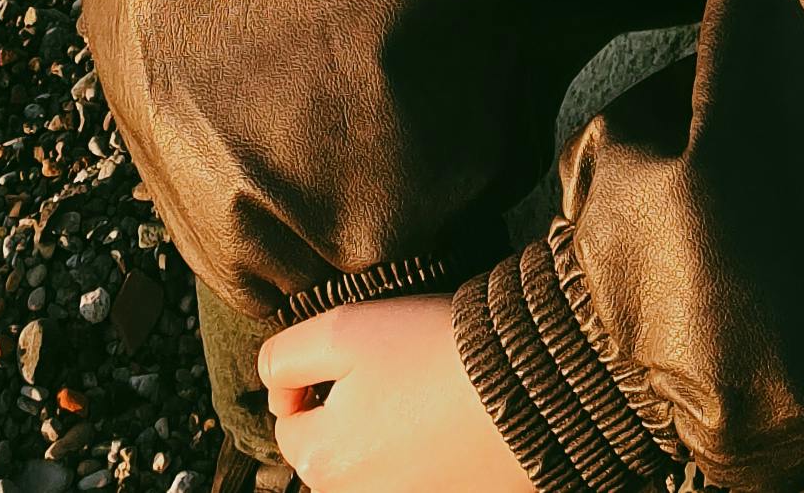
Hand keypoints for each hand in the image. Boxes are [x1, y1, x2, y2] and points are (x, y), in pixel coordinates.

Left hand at [258, 295, 538, 492]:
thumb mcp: (341, 329)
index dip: (309, 380)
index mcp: (323, 464)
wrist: (527, 381)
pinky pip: (415, 473)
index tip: (353, 352)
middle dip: (347, 412)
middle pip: (330, 451)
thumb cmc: (430, 351)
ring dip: (385, 431)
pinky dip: (423, 449)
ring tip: (424, 390)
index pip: (288, 423)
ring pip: (372, 464)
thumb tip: (275, 387)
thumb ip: (285, 357)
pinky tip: (448, 419)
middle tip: (393, 368)